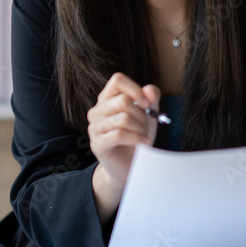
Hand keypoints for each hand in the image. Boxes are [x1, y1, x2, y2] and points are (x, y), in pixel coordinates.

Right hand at [88, 72, 159, 221]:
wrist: (130, 166)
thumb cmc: (137, 138)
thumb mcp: (148, 116)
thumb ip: (151, 100)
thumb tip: (150, 91)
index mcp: (107, 99)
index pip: (118, 80)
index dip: (135, 89)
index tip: (147, 104)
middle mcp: (97, 111)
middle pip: (123, 101)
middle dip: (141, 115)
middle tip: (145, 127)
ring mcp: (94, 127)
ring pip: (123, 118)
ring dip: (140, 129)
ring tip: (143, 137)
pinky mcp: (98, 143)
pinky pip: (119, 134)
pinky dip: (136, 139)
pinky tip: (142, 144)